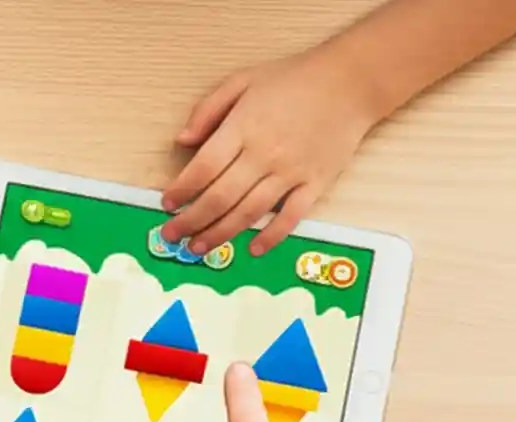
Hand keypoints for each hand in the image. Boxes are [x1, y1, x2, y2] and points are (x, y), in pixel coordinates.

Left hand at [160, 47, 378, 256]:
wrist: (349, 82)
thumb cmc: (293, 79)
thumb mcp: (242, 81)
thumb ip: (208, 110)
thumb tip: (182, 141)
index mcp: (243, 127)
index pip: (203, 167)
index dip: (181, 190)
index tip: (167, 204)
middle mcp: (264, 154)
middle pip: (220, 197)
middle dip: (191, 221)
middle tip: (173, 235)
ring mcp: (291, 172)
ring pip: (249, 212)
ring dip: (220, 234)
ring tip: (199, 247)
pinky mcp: (315, 184)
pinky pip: (291, 217)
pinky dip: (272, 237)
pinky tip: (254, 249)